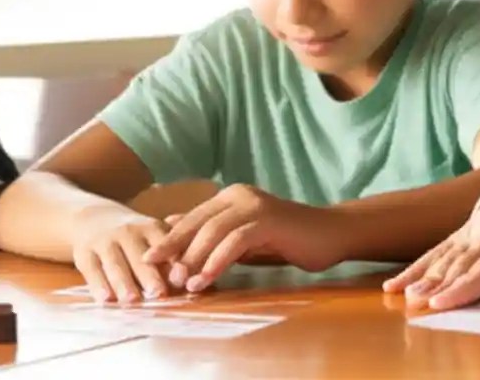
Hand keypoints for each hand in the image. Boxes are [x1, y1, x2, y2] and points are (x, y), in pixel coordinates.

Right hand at [69, 206, 174, 304]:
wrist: (92, 219)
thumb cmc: (134, 236)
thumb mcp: (153, 236)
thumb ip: (170, 254)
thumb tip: (185, 278)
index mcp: (150, 227)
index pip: (163, 244)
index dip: (172, 261)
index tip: (181, 279)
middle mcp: (127, 232)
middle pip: (139, 257)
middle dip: (149, 275)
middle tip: (159, 293)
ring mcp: (104, 241)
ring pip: (115, 264)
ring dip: (124, 283)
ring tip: (132, 301)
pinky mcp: (84, 253)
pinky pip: (92, 270)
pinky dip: (98, 285)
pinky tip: (105, 299)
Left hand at [142, 184, 345, 291]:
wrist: (330, 234)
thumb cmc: (288, 238)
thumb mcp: (244, 237)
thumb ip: (215, 234)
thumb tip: (173, 227)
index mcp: (230, 196)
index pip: (192, 218)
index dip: (169, 239)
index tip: (149, 261)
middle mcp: (238, 195)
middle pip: (196, 222)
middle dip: (174, 249)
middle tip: (157, 274)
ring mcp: (254, 205)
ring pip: (213, 231)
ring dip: (195, 259)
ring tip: (184, 284)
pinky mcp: (268, 219)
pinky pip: (236, 240)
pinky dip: (218, 261)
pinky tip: (208, 279)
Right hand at [383, 188, 479, 309]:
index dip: (466, 285)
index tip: (441, 301)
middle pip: (462, 258)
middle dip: (437, 280)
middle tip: (414, 299)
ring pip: (447, 250)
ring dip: (423, 271)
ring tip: (399, 289)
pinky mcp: (473, 221)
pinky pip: (445, 244)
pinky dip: (423, 262)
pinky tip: (401, 279)